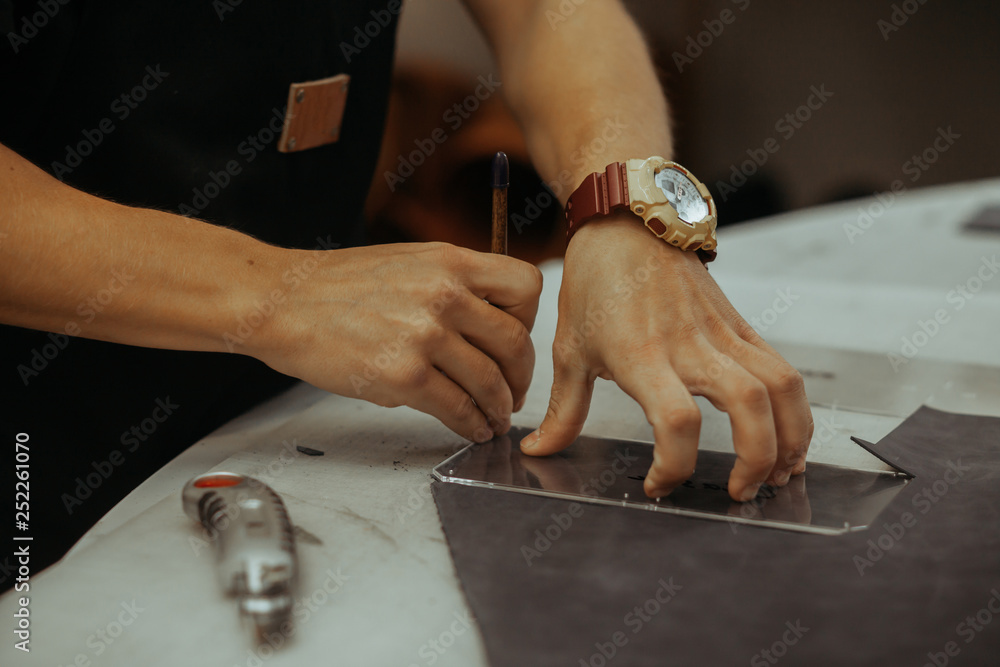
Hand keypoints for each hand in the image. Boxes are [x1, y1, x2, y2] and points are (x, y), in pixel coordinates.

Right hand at [248, 242, 541, 441]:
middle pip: (516, 342)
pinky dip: (473, 425)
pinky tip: (472, 428)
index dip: (529, 320)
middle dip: (521, 377)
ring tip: (496, 418)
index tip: (516, 341)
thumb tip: (488, 322)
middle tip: (514, 392)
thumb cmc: (338, 285)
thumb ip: (453, 284)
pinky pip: (458, 408)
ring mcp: (426, 335)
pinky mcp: (404, 376)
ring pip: (491, 382)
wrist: (282, 301)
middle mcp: (445, 294)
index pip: (526, 287)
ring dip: (500, 408)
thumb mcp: (409, 262)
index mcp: (450, 261)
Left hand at [520, 216, 813, 501]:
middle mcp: (690, 345)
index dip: (673, 466)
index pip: (676, 421)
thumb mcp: (569, 348)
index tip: (656, 485)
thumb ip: (562, 410)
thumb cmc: (595, 282)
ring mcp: (722, 333)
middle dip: (755, 460)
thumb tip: (538, 449)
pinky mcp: (740, 326)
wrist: (627, 223)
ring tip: (779, 474)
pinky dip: (794, 408)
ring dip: (790, 437)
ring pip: (780, 387)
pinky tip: (788, 437)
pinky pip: (782, 368)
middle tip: (738, 493)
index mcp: (641, 355)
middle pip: (749, 406)